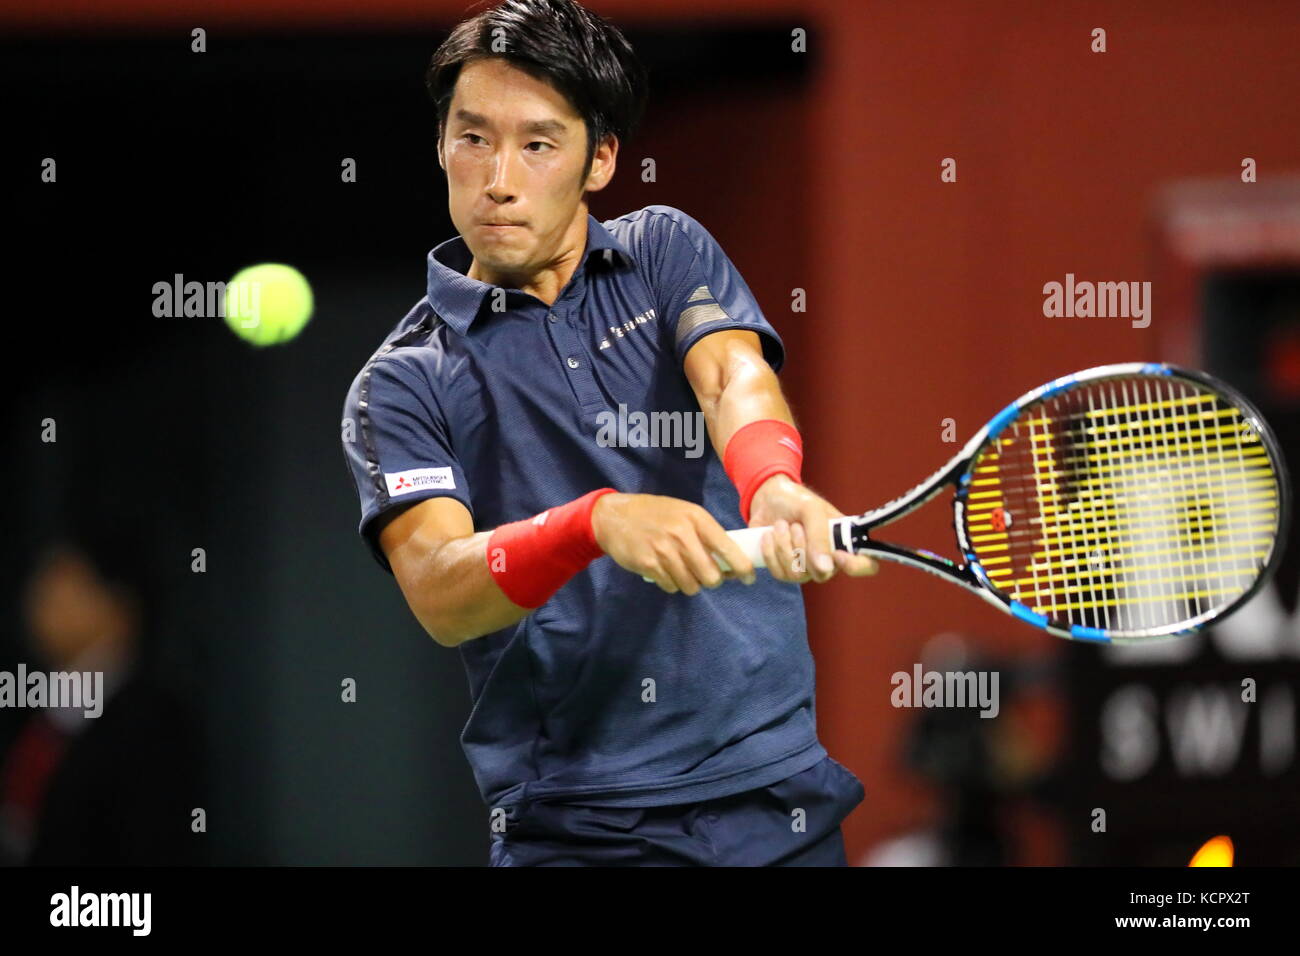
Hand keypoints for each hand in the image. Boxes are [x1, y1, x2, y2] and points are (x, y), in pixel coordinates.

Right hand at [592, 493, 756, 594]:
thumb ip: (706, 534)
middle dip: (711, 581)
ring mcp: (664, 551)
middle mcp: (682, 534)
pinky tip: (664, 570)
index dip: (743, 568)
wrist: (614, 516)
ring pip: (691, 586)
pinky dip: (671, 584)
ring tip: (681, 571)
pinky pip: (671, 587)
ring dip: (689, 584)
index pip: (728, 549)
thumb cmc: (655, 514)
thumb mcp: (684, 514)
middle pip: (711, 576)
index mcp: (697, 518)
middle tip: (705, 576)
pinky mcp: (648, 565)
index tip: (748, 578)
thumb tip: (730, 563)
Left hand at [748, 475, 878, 583]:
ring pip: (797, 575)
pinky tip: (770, 536)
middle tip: (796, 526)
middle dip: (802, 549)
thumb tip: (825, 568)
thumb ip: (820, 536)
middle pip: (823, 574)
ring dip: (784, 547)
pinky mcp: (786, 570)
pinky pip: (780, 574)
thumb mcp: (811, 509)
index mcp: (846, 540)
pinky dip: (771, 553)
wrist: (767, 499)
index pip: (868, 564)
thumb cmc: (796, 501)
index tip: (838, 555)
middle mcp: (830, 559)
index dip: (856, 566)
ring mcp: (808, 567)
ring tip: (781, 526)